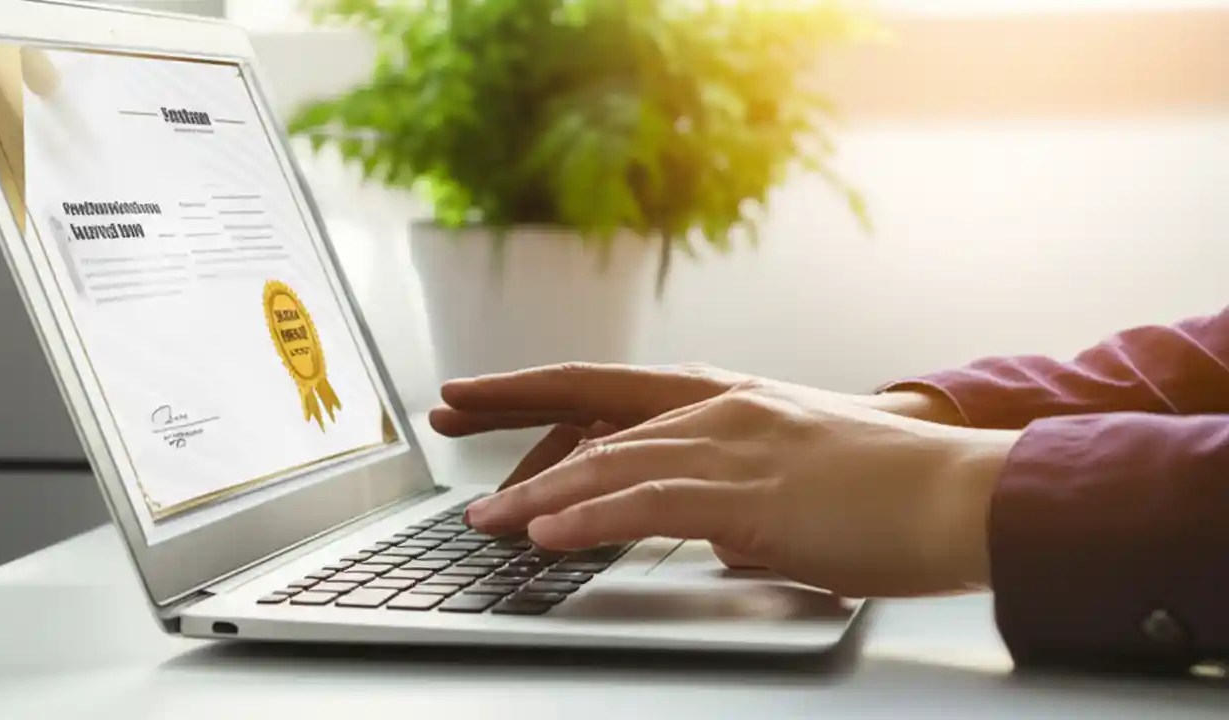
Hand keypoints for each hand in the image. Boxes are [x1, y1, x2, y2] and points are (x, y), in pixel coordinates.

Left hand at [431, 363, 963, 488]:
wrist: (960, 491)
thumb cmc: (888, 487)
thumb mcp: (796, 470)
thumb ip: (734, 487)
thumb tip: (697, 521)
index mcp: (727, 398)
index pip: (609, 390)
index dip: (537, 391)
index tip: (480, 393)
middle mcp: (720, 410)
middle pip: (592, 418)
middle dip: (512, 426)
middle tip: (447, 421)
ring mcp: (733, 448)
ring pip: (610, 464)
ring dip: (538, 496)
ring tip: (483, 521)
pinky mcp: (750, 497)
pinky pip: (649, 505)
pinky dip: (589, 522)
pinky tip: (546, 537)